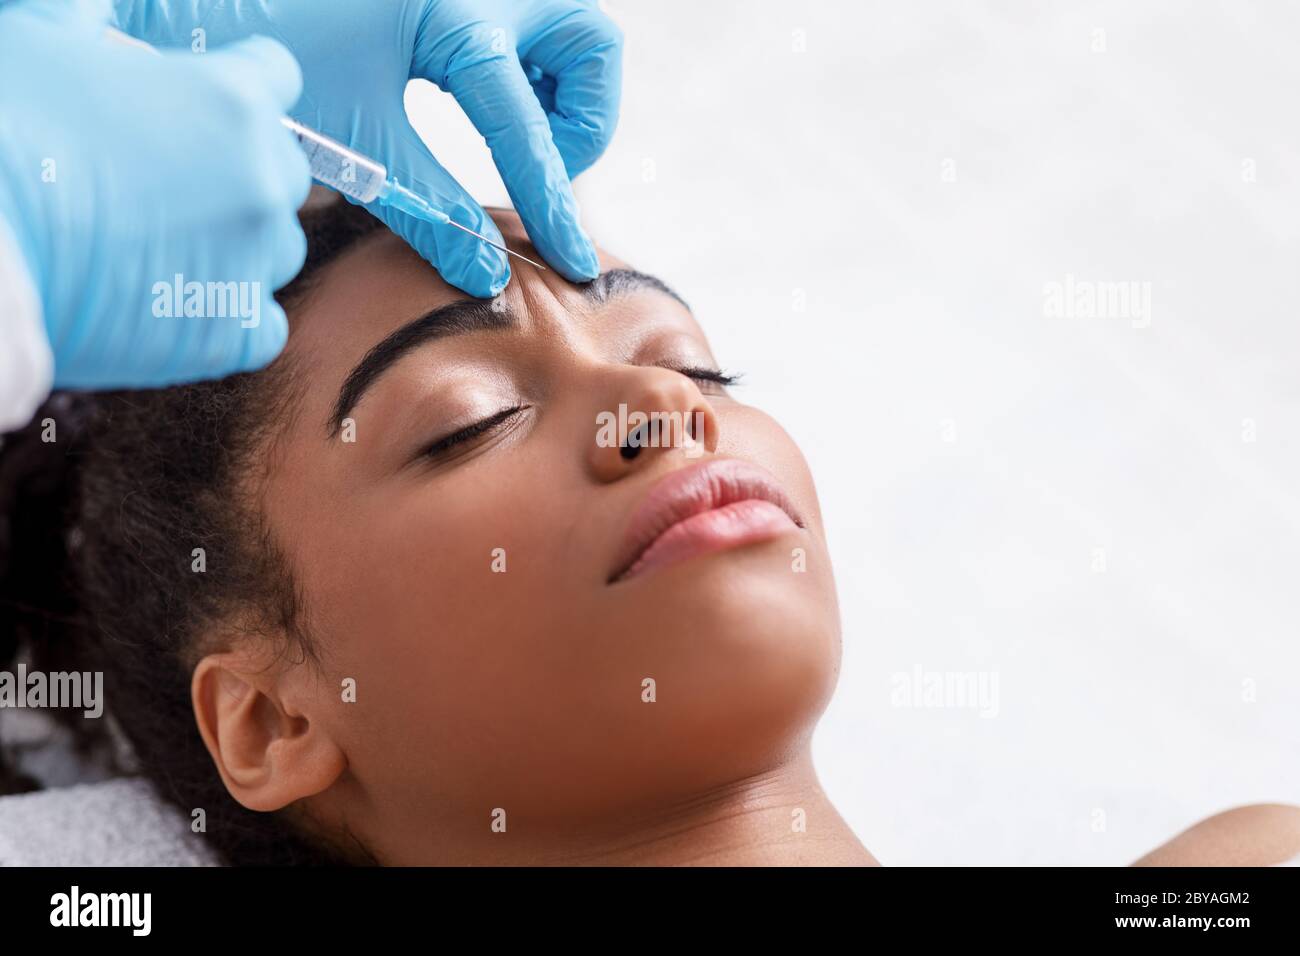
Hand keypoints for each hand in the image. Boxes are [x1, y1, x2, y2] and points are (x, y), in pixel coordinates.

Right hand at [0, 0, 310, 388]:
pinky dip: (227, 315)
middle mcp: (263, 181)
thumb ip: (88, 20)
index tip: (204, 106)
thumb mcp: (39, 43)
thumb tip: (96, 12)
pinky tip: (178, 302)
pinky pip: (260, 323)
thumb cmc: (1, 136)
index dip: (237, 87)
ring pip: (276, 247)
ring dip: (236, 243)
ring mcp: (255, 261)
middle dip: (237, 170)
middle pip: (282, 169)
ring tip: (161, 245)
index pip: (275, 78)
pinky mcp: (233, 331)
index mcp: (232, 100)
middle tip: (167, 183)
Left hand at [114, 0, 623, 296]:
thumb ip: (429, 207)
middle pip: (591, 46)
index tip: (571, 260)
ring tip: (514, 134)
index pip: (526, 127)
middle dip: (583, 118)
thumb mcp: (355, 135)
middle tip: (539, 163)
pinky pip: (529, 19)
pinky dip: (528, 65)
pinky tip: (483, 100)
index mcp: (455, 12)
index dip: (551, 203)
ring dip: (562, 89)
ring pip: (571, 29)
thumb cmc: (270, 47)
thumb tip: (485, 273)